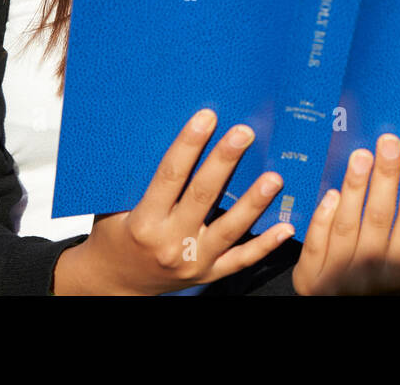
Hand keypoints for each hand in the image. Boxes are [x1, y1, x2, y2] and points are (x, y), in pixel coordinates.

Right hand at [53, 108, 293, 294]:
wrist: (113, 281)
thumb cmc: (114, 233)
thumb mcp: (116, 205)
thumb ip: (142, 179)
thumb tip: (168, 132)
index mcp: (144, 221)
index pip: (170, 176)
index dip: (189, 145)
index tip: (207, 117)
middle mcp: (170, 243)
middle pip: (203, 196)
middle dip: (224, 161)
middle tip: (244, 132)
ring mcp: (192, 262)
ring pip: (229, 229)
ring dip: (253, 202)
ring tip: (275, 177)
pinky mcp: (208, 275)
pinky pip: (241, 259)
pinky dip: (265, 244)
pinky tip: (286, 226)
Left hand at [292, 134, 399, 294]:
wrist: (342, 315)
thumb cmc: (370, 283)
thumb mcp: (390, 267)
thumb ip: (395, 234)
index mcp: (398, 270)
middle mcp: (371, 273)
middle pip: (380, 218)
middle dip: (385, 176)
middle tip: (388, 142)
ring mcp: (338, 277)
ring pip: (347, 226)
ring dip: (355, 188)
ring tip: (361, 155)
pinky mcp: (310, 279)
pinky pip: (317, 244)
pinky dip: (323, 218)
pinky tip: (332, 193)